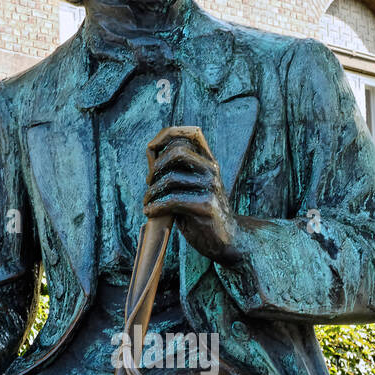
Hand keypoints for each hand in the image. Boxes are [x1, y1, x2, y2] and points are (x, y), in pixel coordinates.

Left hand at [144, 125, 238, 262]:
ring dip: (152, 192)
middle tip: (149, 185)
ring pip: (171, 178)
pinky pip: (173, 200)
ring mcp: (210, 187)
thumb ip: (176, 171)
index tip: (150, 148)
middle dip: (156, 168)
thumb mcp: (190, 188)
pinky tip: (150, 212)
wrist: (227, 240)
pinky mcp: (206, 206)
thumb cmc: (202, 214)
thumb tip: (151, 152)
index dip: (166, 136)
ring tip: (148, 203)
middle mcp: (212, 170)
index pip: (189, 134)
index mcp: (209, 161)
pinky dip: (156, 206)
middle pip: (177, 152)